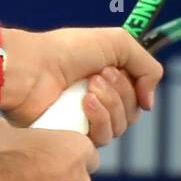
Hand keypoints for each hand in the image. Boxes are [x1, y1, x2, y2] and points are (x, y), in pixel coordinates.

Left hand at [0, 26, 163, 133]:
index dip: (135, 85)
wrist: (32, 68)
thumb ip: (147, 67)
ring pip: (120, 126)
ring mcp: (84, 120)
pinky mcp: (72, 137)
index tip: (115, 69)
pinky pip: (102, 138)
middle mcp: (97, 101)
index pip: (137, 95)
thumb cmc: (67, 51)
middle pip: (132, 112)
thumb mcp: (118, 42)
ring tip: (88, 88)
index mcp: (107, 80)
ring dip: (110, 103)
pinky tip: (84, 103)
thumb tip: (148, 103)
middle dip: (121, 92)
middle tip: (96, 76)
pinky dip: (99, 118)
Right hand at [0, 114, 99, 180]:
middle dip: (58, 176)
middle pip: (76, 178)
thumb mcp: (1, 129)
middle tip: (32, 170)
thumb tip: (0, 126)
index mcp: (77, 150)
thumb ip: (8, 128)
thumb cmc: (5, 161)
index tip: (52, 149)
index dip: (69, 150)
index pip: (87, 150)